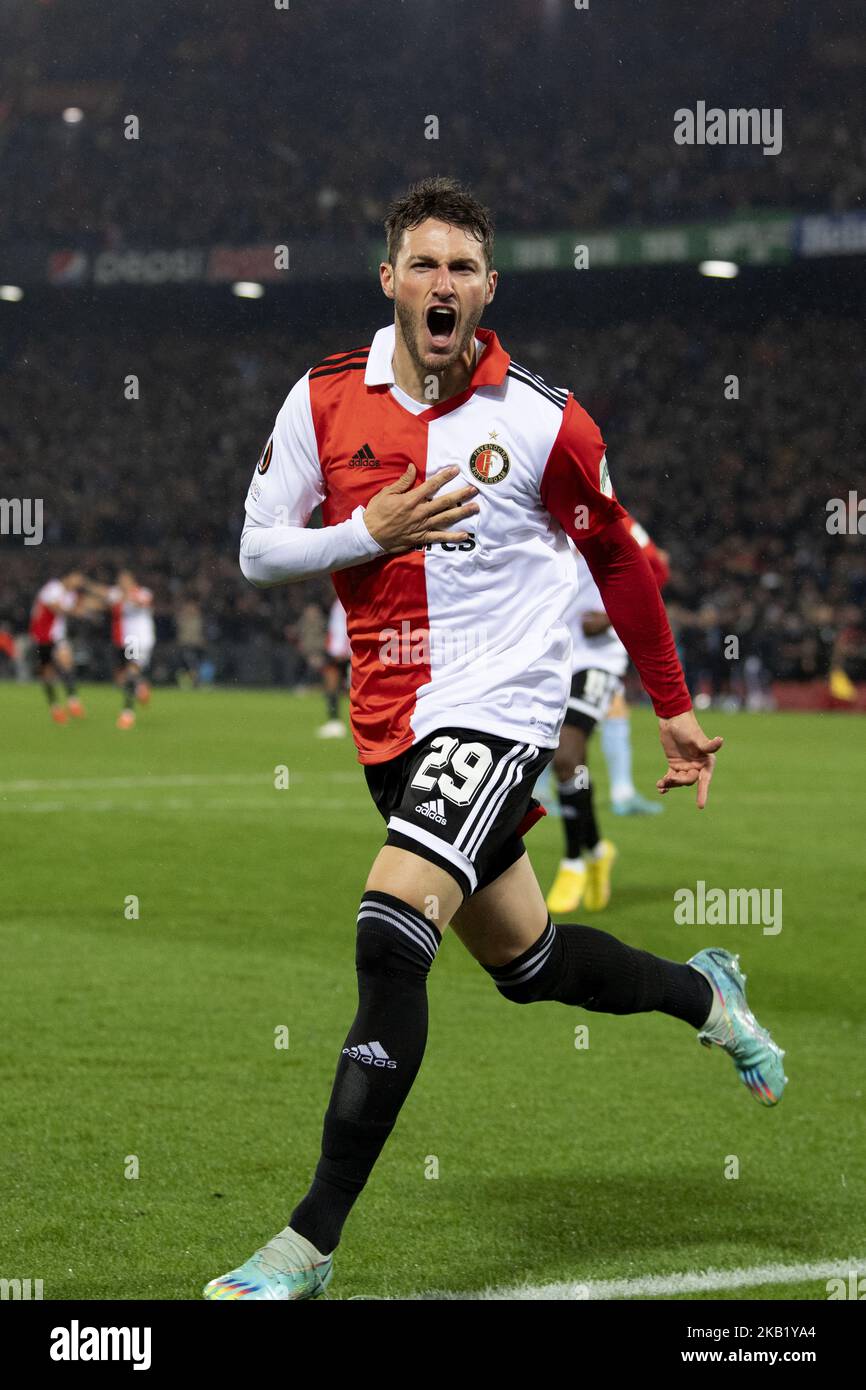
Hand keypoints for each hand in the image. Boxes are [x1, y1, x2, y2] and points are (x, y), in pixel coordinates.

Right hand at [363, 464, 478, 552]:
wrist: (370, 535)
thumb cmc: (377, 512)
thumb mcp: (386, 493)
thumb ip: (402, 482)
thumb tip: (412, 467)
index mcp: (411, 499)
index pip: (432, 485)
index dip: (445, 477)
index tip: (456, 470)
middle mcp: (420, 512)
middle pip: (445, 502)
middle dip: (461, 495)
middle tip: (474, 489)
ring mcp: (422, 526)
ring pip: (446, 518)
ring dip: (462, 512)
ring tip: (475, 507)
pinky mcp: (421, 538)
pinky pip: (440, 538)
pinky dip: (453, 537)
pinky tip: (465, 535)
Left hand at [657, 709, 722, 808]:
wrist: (673, 719)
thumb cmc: (688, 727)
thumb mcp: (697, 738)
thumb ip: (708, 745)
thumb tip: (721, 741)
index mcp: (706, 761)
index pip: (705, 780)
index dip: (703, 793)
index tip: (700, 806)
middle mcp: (697, 766)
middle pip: (689, 781)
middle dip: (679, 782)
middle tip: (670, 779)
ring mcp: (685, 766)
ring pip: (679, 781)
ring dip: (670, 784)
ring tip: (661, 784)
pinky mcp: (674, 765)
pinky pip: (670, 778)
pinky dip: (665, 783)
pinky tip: (660, 788)